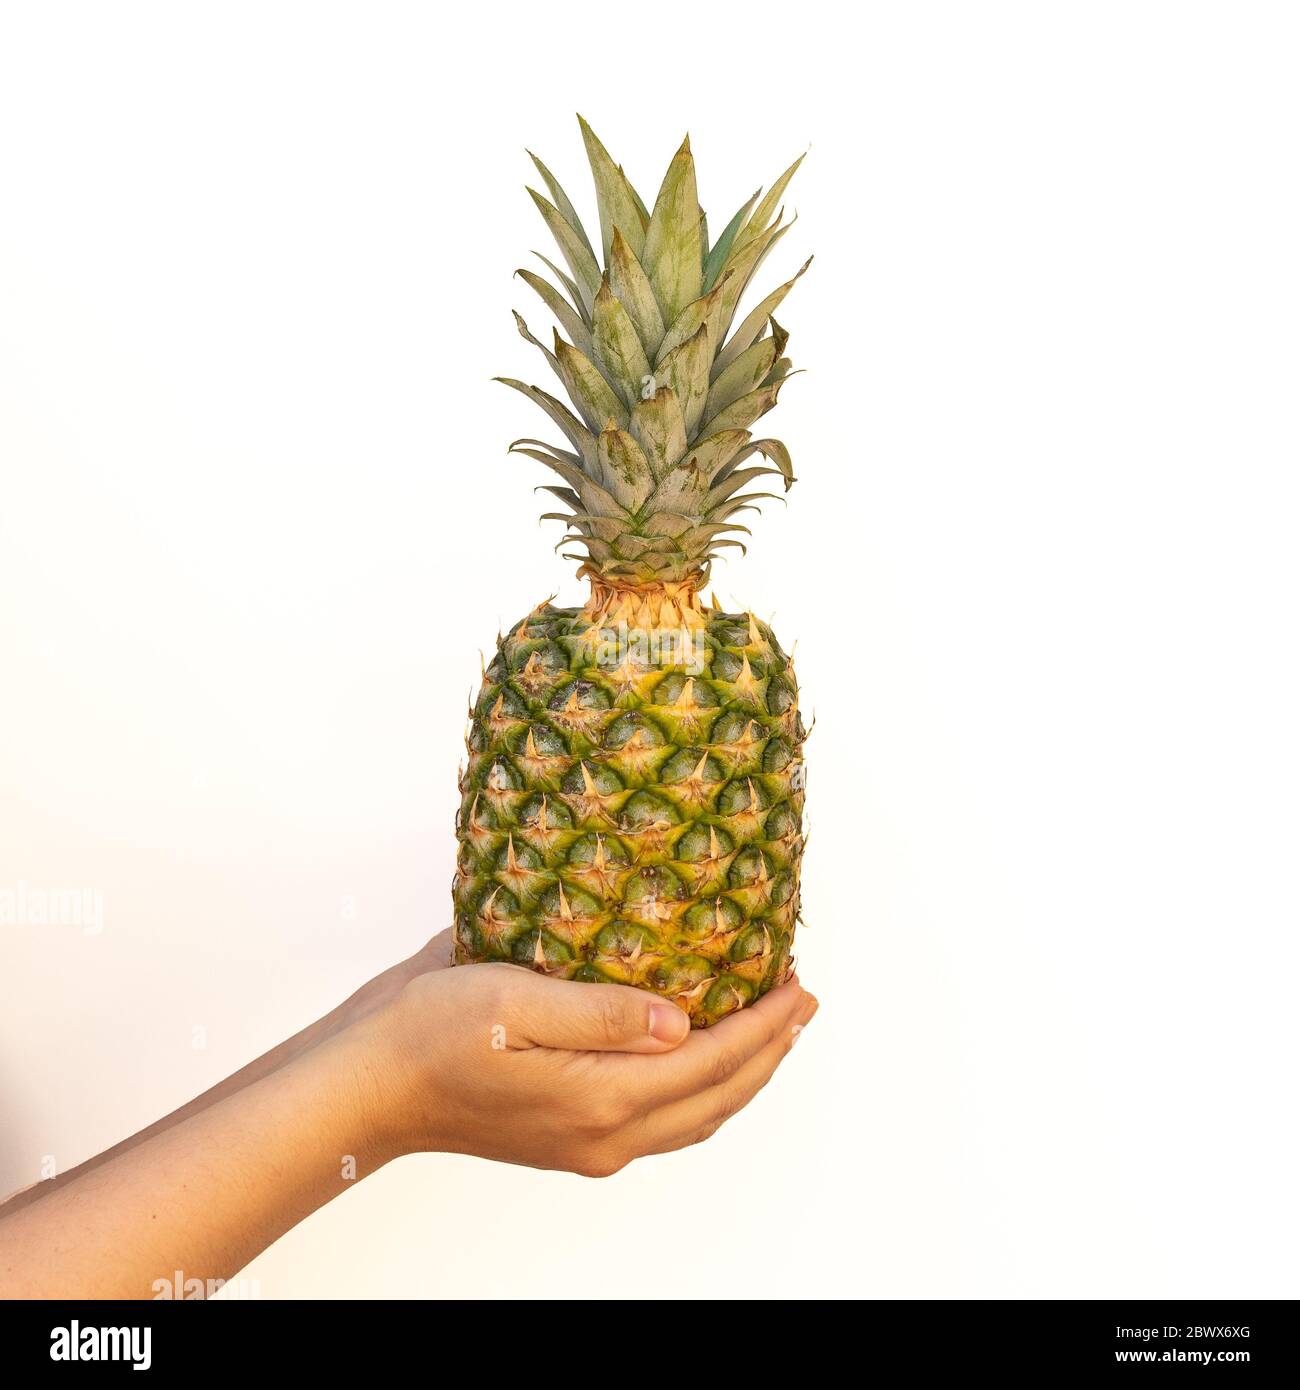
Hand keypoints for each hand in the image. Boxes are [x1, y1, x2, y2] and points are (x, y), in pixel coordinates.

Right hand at [375, 941, 817, 1177]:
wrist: (373, 1087)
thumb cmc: (431, 1034)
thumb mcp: (515, 1001)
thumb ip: (603, 1013)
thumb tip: (680, 1022)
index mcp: (599, 1098)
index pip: (711, 1062)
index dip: (764, 1025)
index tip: (799, 985)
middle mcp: (606, 1134)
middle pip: (717, 1097)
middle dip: (769, 1050)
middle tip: (802, 1000)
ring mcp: (590, 1145)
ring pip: (694, 1116)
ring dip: (742, 1074)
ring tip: (771, 1029)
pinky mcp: (573, 1140)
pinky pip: (662, 1122)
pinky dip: (701, 1091)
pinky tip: (699, 1060)